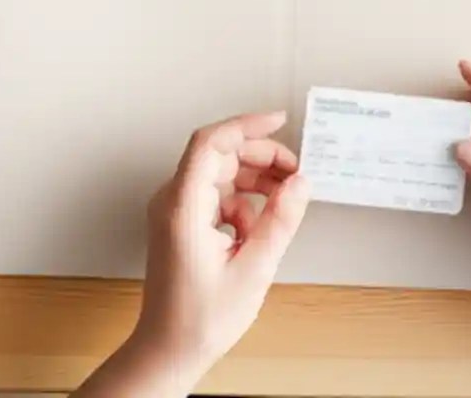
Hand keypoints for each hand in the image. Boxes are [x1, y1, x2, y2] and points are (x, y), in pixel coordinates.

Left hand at [131, 111, 310, 386]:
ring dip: (255, 182)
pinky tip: (260, 229)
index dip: (246, 125)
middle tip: (296, 173)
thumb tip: (301, 183)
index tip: (280, 121)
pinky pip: (216, 196)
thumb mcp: (254, 268)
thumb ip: (280, 221)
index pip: (211, 144)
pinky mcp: (182, 223)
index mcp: (183, 207)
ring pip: (221, 175)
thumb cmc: (202, 317)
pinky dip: (243, 203)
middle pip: (219, 156)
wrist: (170, 348)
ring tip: (286, 201)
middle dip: (260, 158)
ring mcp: (175, 211)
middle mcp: (173, 201)